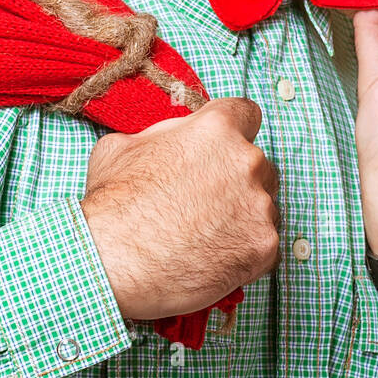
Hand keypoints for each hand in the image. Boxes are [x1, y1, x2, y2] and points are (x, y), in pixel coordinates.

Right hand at [80, 97, 280, 319]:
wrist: (112, 263)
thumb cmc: (112, 206)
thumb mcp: (123, 146)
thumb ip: (161, 135)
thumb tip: (168, 138)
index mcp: (217, 129)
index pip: (247, 114)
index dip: (234, 132)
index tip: (223, 149)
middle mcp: (246, 161)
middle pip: (259, 164)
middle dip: (239, 179)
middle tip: (207, 203)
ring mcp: (259, 206)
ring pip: (264, 206)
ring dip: (243, 217)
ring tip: (205, 236)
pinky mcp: (264, 246)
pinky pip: (265, 245)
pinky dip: (245, 252)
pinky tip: (214, 258)